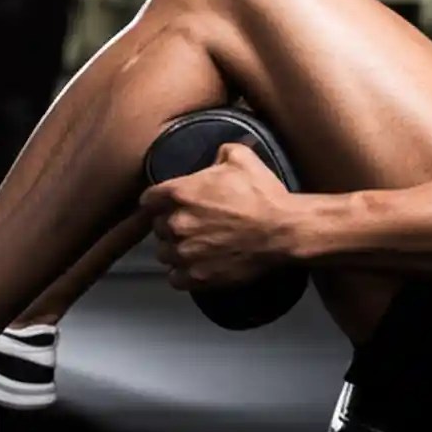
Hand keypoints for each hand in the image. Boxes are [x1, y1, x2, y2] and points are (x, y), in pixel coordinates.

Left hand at [140, 142, 297, 290]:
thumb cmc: (263, 195)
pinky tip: (196, 266)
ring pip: (165, 254)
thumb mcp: (243, 159)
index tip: (166, 204)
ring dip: (176, 250)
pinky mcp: (197, 276)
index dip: (158, 201)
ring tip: (194, 247)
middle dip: (171, 225)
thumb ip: (221, 152)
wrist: (282, 231)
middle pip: (158, 228)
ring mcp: (185, 253)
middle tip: (192, 225)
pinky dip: (183, 274)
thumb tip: (217, 154)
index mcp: (181, 193)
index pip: (148, 199)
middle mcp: (176, 224)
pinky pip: (175, 279)